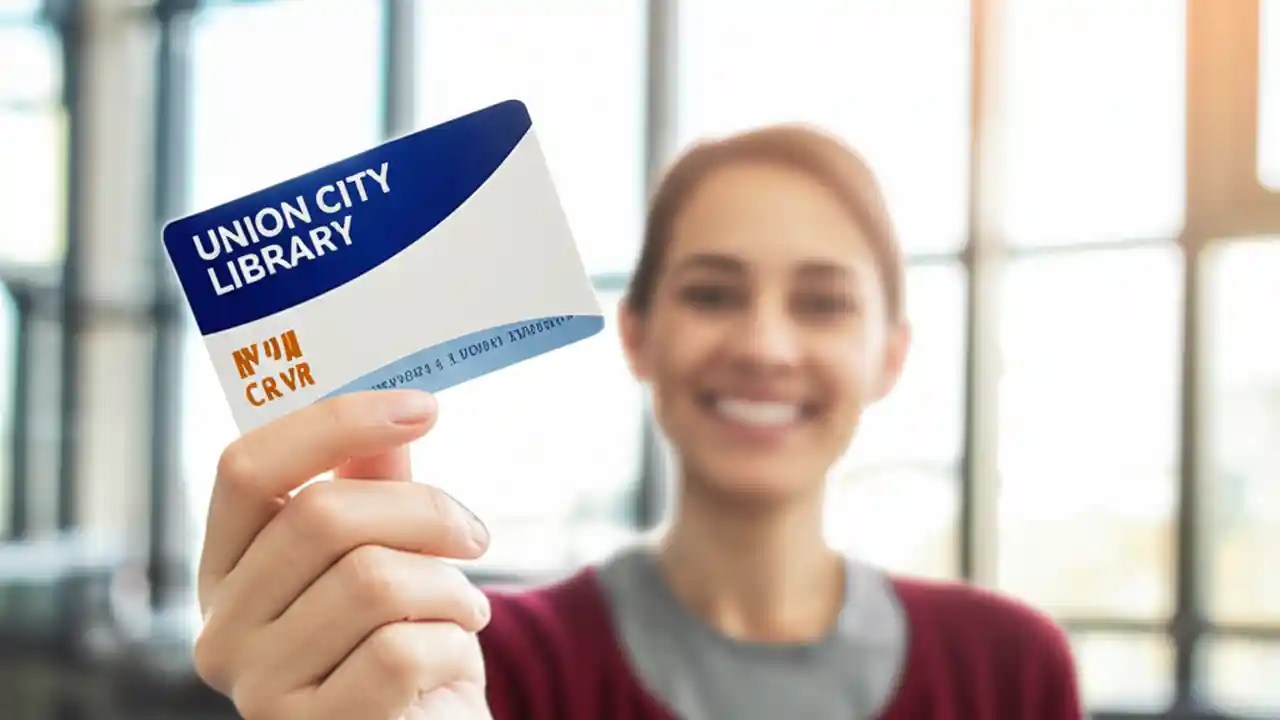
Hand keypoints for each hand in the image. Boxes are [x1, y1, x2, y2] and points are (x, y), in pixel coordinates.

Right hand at [193, 390, 493, 718]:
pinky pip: (402, 651)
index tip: (421, 407)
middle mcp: (221, 630)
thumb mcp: (390, 553)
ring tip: (461, 612)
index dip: (334, 423)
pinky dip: (454, 645)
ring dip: (448, 589)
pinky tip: (452, 659)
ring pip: (372, 582)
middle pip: (321, 517)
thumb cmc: (406, 642)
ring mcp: (260, 689)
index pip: (245, 469)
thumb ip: (376, 484)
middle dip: (423, 512)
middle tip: (473, 535)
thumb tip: (393, 408)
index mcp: (227, 571)